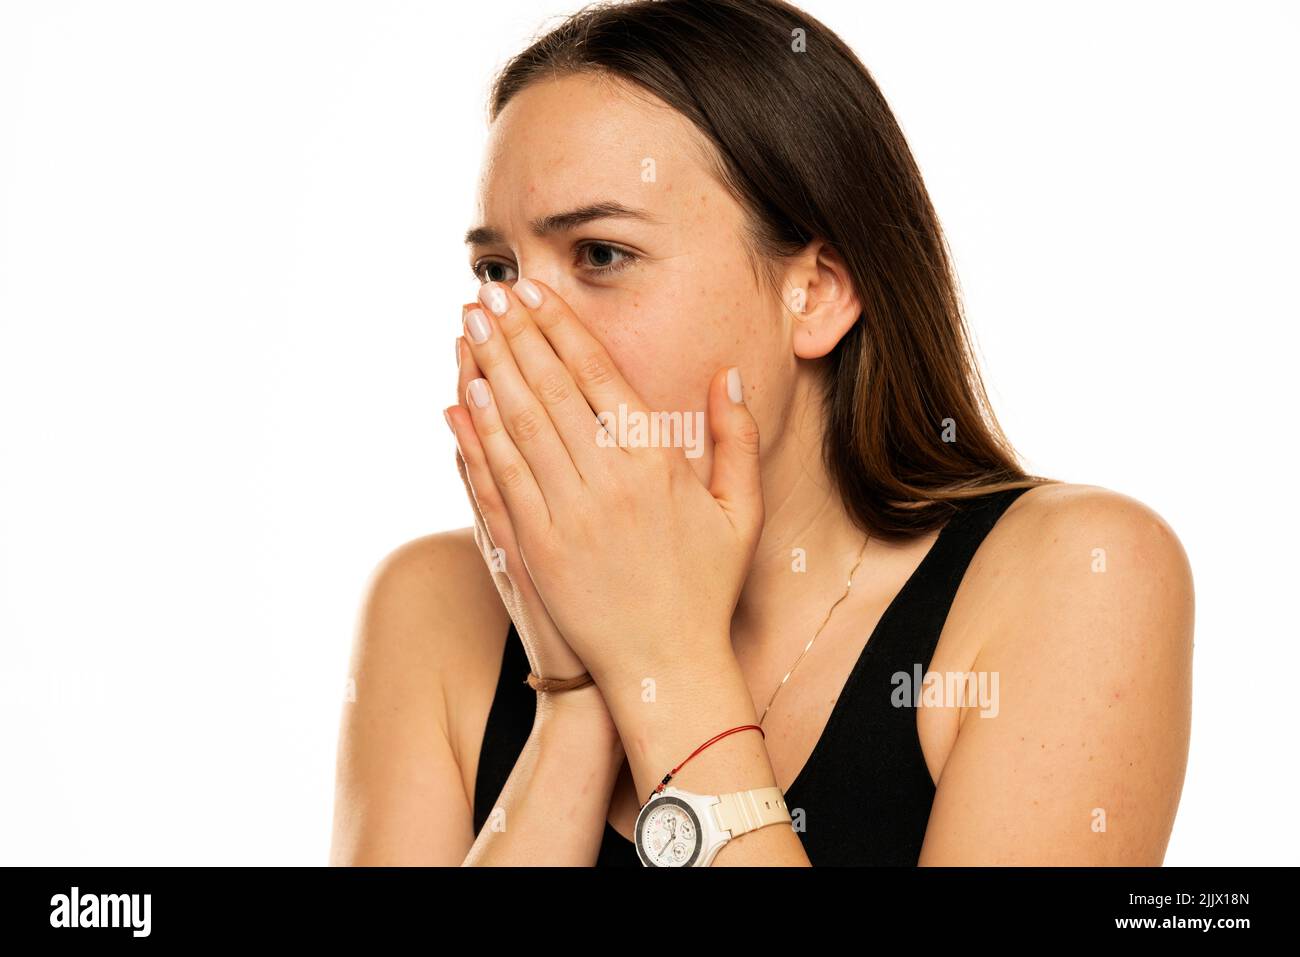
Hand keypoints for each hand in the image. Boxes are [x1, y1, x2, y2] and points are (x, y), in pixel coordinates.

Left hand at [453, 278, 763, 687]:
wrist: (664, 668)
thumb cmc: (707, 588)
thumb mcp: (741, 511)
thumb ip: (736, 439)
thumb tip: (727, 376)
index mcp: (656, 464)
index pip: (596, 376)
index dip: (560, 327)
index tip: (534, 291)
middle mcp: (607, 483)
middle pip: (549, 389)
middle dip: (515, 333)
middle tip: (487, 291)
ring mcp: (566, 516)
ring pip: (518, 426)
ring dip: (490, 370)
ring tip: (468, 327)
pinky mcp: (535, 550)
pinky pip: (501, 479)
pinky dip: (479, 435)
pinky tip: (464, 398)